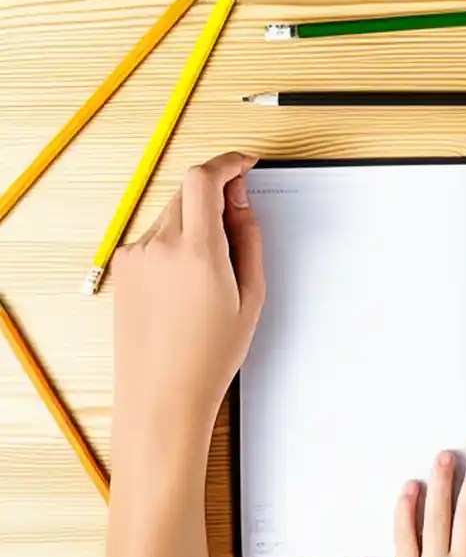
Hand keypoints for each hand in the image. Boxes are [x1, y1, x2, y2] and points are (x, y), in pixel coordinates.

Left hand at [112, 153, 263, 481]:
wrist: (162, 393)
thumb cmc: (208, 356)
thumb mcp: (250, 297)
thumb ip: (248, 241)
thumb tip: (241, 205)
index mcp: (197, 252)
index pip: (204, 178)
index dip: (227, 162)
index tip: (243, 164)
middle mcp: (159, 247)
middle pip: (188, 193)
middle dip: (215, 197)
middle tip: (238, 225)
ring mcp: (135, 256)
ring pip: (172, 216)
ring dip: (195, 225)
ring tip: (213, 274)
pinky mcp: (123, 269)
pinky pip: (154, 238)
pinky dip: (176, 245)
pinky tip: (188, 286)